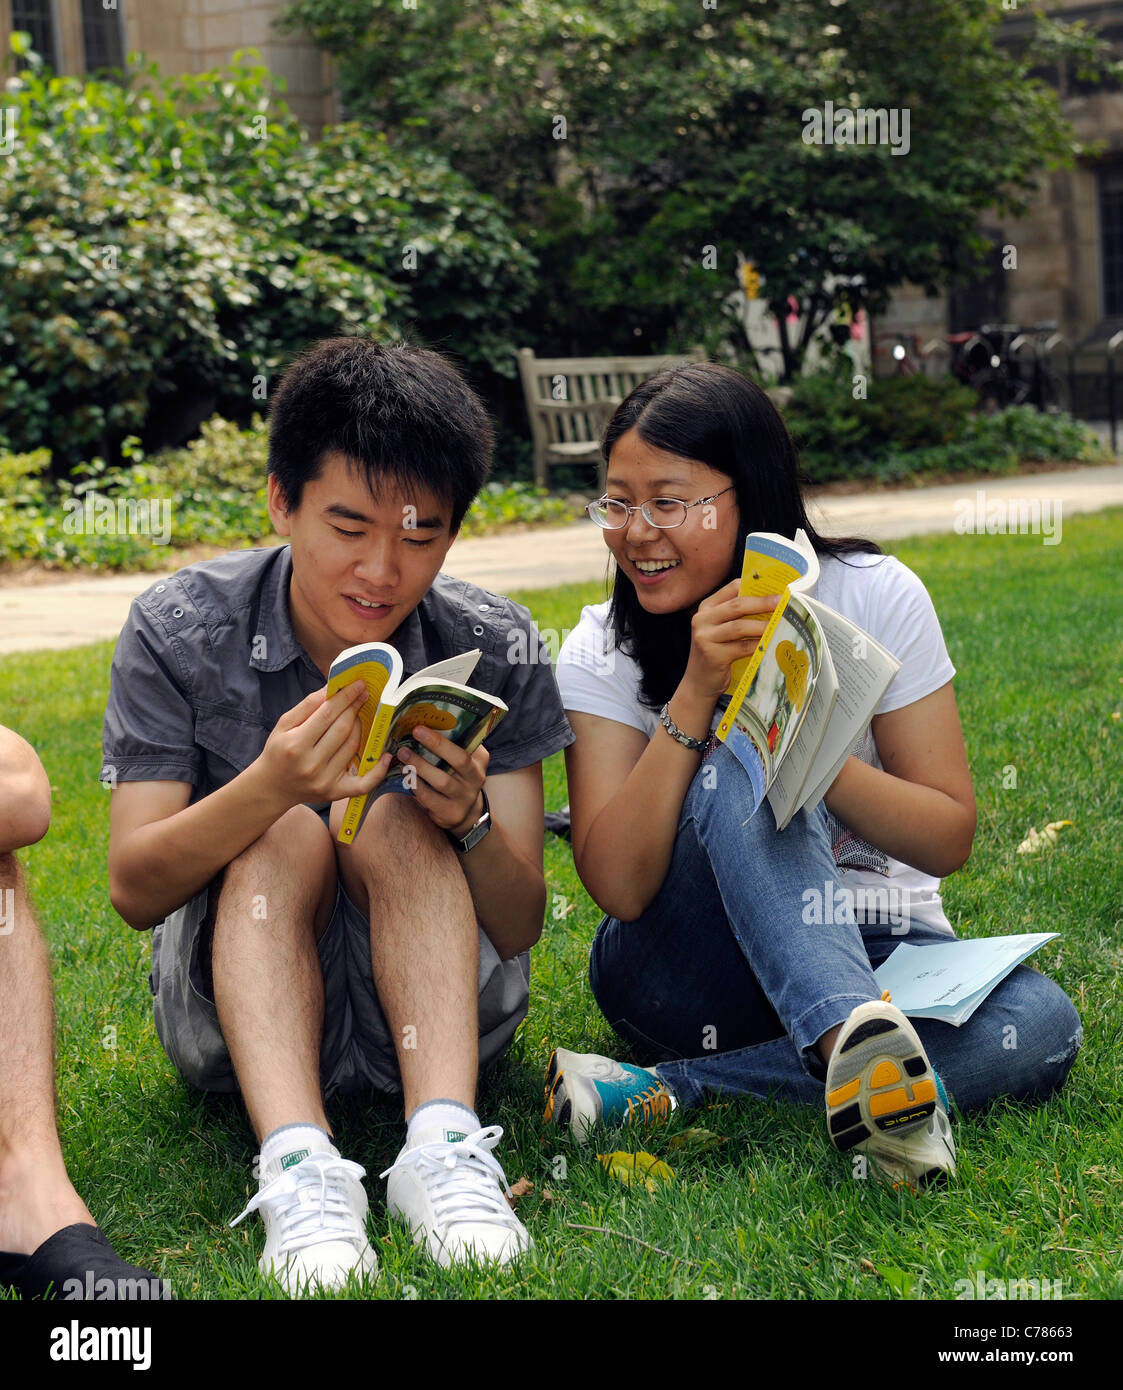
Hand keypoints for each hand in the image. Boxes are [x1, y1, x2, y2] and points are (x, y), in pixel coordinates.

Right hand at [258, 682, 392, 808]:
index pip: (327, 715)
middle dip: (354, 708)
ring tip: (357, 716)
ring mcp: (325, 780)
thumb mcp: (284, 725)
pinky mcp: (336, 793)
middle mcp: (311, 764)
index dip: (346, 697)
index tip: (359, 684)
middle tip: (362, 695)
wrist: (272, 787)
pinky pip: (364, 783)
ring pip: (353, 746)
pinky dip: (378, 770)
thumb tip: (331, 688)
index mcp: (295, 745)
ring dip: (360, 727)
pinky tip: (386, 756)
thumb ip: (307, 706)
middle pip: (343, 729)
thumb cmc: (278, 751)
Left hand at [395, 725, 489, 835]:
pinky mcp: (450, 813)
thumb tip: (430, 724)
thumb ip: (455, 746)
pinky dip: (416, 786)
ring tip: (403, 755)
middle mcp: (475, 779)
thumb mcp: (464, 762)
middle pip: (459, 760)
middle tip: (415, 732)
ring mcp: (464, 798)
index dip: (445, 737)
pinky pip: (430, 799)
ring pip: (442, 781)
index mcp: (479, 762)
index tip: (422, 726)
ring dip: (420, 767)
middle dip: (436, 745)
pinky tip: (405, 776)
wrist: (466, 812)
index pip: (467, 745)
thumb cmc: (458, 778)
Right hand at [680, 578, 779, 704]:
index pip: (733, 588)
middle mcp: (702, 619)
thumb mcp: (721, 629)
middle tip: (783, 602)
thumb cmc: (716, 652)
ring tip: (781, 625)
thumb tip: (772, 602)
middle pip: (737, 605)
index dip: (755, 586)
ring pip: (740, 627)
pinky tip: (771, 644)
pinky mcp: (712, 655)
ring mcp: (705, 637)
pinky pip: (742, 647)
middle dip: (763, 603)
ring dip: (763, 626)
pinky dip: (758, 645)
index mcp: (706, 607)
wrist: (698, 682)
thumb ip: (737, 615)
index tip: (776, 588)